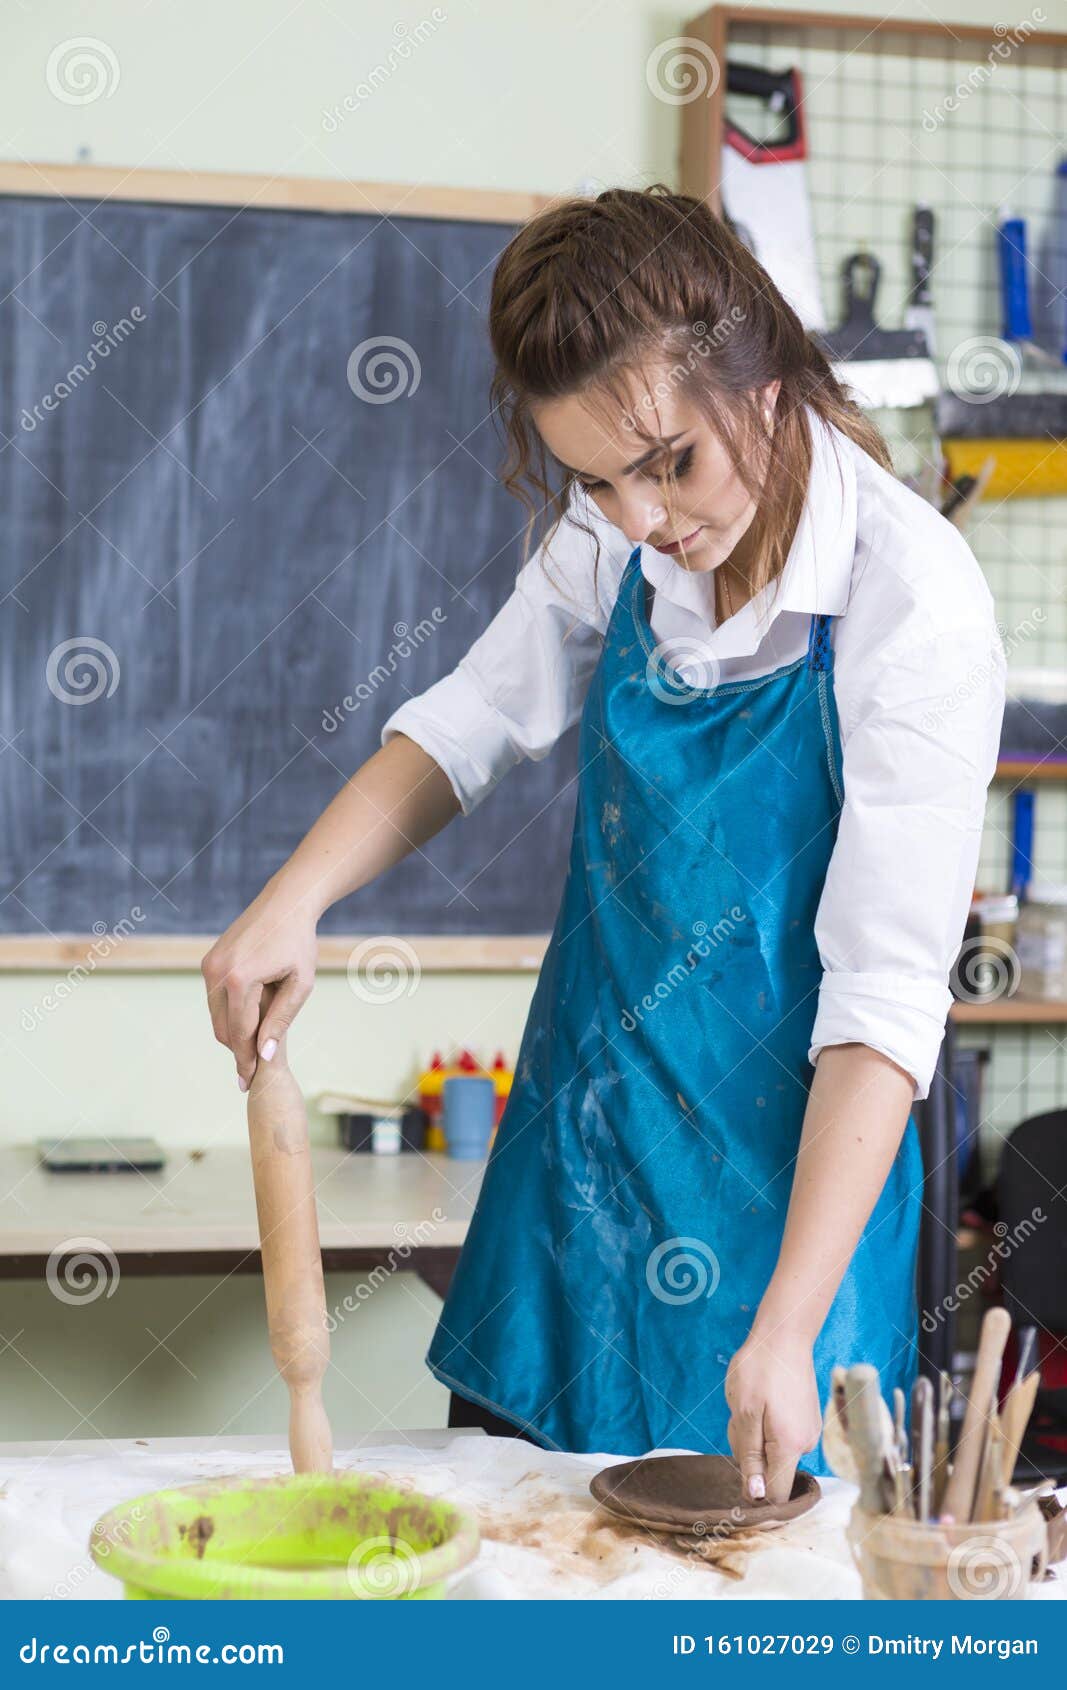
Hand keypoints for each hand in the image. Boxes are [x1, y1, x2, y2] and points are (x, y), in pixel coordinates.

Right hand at [202, 877, 318, 1090]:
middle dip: (237, 1051)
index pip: (240, 1032)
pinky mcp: (209, 961)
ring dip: (233, 1033)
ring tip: (252, 1050)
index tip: (249, 1082)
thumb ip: (280, 1020)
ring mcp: (209, 965)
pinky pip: (215, 998)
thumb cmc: (299, 943)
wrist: (286, 903)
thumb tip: (263, 1056)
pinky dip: (229, 1013)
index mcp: (240, 979)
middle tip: (249, 1075)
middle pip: (222, 1028)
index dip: (246, 1059)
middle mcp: (217, 973)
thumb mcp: (300, 985)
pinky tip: (247, 1023)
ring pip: (216, 1015)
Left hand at [725, 1326, 821, 1505]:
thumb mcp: (744, 1412)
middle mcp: (805, 1443)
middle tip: (739, 1418)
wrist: (784, 1334)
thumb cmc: (759, 1369)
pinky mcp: (806, 1420)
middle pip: (771, 1471)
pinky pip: (781, 1436)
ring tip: (749, 1404)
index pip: (776, 1496)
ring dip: (754, 1436)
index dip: (754, 1495)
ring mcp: (808, 1431)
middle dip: (748, 1452)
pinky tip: (760, 1401)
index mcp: (790, 1446)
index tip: (736, 1470)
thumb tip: (757, 1496)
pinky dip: (765, 1425)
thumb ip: (750, 1456)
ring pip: (773, 1451)